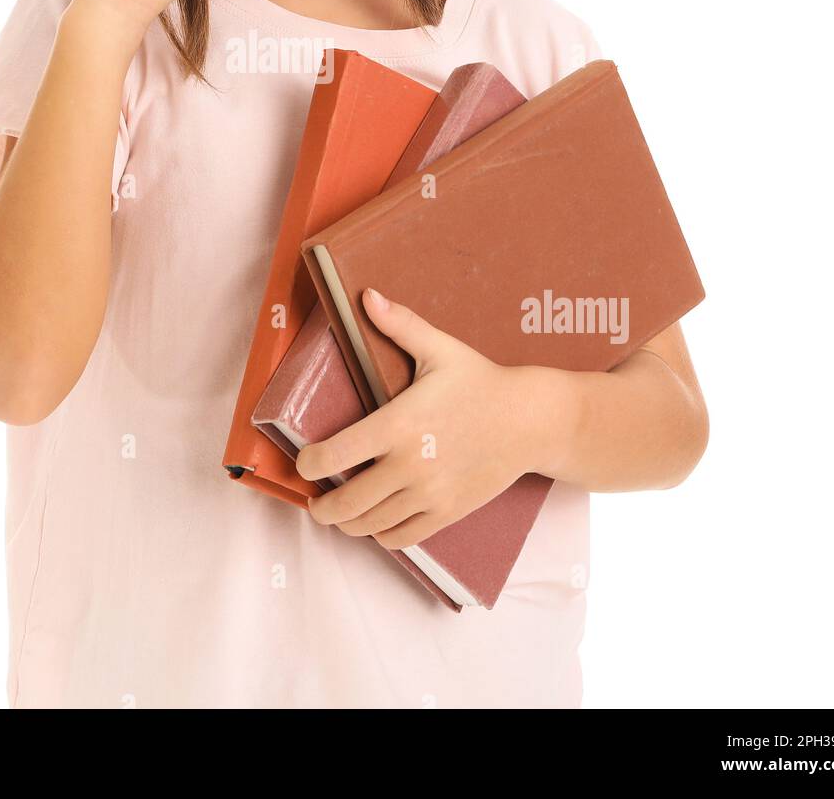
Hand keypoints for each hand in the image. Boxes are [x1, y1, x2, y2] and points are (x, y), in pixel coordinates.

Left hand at [295, 287, 561, 549]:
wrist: (530, 420)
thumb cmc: (480, 381)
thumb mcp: (440, 349)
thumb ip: (400, 325)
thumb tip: (366, 295)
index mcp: (399, 425)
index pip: (335, 455)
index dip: (308, 464)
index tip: (303, 462)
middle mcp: (410, 466)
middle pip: (345, 503)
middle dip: (320, 506)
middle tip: (313, 498)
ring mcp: (429, 495)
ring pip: (369, 525)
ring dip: (347, 522)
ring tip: (339, 509)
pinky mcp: (447, 513)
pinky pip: (400, 538)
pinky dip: (380, 533)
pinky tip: (375, 519)